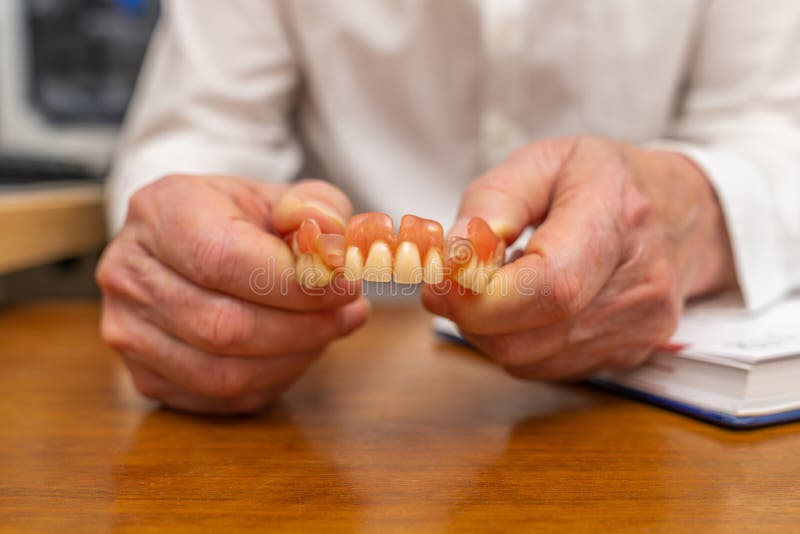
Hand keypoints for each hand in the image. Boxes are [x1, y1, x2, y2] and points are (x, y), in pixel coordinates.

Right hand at [97, 176, 367, 413]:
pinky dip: (273, 379)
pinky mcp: (145, 376)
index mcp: (160, 211)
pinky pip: (221, 399)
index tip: (346, 285)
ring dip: (294, 357)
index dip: (292, 283)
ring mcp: (129, 331)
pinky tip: (298, 350)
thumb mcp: (284, 198)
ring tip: (331, 328)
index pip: (222, 258)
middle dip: (303, 327)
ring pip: (222, 373)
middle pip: (222, 325)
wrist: (192, 243)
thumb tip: (332, 248)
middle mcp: (129, 272)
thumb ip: (318, 210)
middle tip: (351, 312)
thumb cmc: (243, 221)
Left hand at [423, 136, 736, 378]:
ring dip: (490, 330)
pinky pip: (546, 368)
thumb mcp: (543, 161)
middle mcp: (639, 283)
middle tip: (449, 281)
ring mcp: (639, 327)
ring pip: (530, 359)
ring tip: (496, 285)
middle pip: (532, 334)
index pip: (551, 286)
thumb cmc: (607, 181)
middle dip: (471, 315)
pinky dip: (517, 342)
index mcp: (618, 217)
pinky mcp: (631, 354)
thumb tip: (456, 252)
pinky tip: (524, 306)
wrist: (680, 213)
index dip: (483, 297)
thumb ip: (494, 201)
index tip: (443, 280)